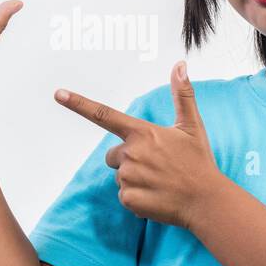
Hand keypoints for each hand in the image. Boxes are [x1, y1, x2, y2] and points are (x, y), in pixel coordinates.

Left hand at [54, 61, 224, 231]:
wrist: (207, 201)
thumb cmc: (199, 162)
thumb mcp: (191, 126)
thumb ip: (182, 95)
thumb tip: (180, 64)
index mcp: (142, 133)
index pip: (103, 115)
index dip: (78, 104)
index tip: (58, 94)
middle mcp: (131, 153)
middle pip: (113, 155)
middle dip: (129, 160)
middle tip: (157, 167)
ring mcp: (129, 177)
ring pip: (120, 177)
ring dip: (135, 180)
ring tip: (161, 183)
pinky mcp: (129, 199)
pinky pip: (125, 197)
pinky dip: (138, 198)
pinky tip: (158, 197)